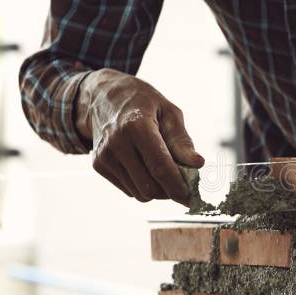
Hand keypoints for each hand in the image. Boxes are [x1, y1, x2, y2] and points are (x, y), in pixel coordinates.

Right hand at [75, 69, 204, 204]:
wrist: (104, 96)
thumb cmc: (143, 103)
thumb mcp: (169, 112)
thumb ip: (182, 141)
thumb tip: (197, 164)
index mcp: (137, 127)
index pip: (160, 168)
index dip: (178, 187)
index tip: (191, 198)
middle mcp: (117, 144)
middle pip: (149, 187)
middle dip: (169, 191)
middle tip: (182, 183)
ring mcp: (104, 156)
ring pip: (139, 193)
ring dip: (157, 189)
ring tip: (163, 170)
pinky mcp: (98, 165)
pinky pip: (128, 190)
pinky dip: (142, 185)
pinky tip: (145, 167)